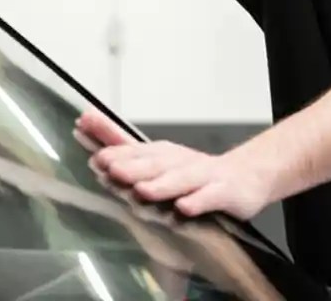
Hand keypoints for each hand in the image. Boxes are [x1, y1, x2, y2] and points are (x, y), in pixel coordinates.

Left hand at [77, 108, 274, 219]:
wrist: (246, 175)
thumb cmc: (196, 172)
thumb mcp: (157, 159)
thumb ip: (121, 146)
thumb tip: (83, 122)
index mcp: (161, 154)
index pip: (132, 147)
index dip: (109, 143)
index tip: (84, 131)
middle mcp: (180, 162)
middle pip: (154, 163)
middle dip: (132, 165)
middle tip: (109, 167)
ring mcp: (203, 176)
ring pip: (181, 179)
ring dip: (161, 184)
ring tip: (143, 189)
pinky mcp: (224, 192)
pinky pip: (210, 197)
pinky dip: (198, 201)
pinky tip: (184, 207)